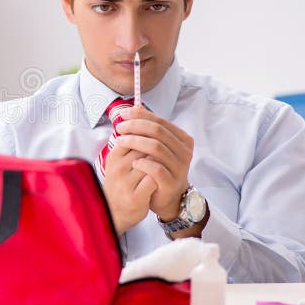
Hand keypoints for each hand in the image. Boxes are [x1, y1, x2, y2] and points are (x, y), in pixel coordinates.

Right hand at [101, 141, 157, 235]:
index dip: (149, 133)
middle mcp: (118, 168)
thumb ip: (130, 142)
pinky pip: (153, 179)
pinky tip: (163, 175)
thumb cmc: (121, 184)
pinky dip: (161, 175)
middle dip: (158, 145)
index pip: (134, 135)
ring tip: (166, 162)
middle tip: (166, 149)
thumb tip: (141, 115)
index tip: (158, 137)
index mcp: (114, 156)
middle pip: (145, 146)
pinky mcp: (135, 197)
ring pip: (151, 161)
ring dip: (162, 159)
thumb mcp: (120, 161)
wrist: (115, 212)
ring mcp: (126, 183)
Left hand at [113, 106, 193, 221]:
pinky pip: (156, 169)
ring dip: (135, 142)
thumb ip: (148, 129)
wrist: (167, 197)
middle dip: (135, 126)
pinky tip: (132, 161)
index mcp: (182, 139)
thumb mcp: (156, 146)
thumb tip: (134, 108)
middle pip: (158, 132)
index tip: (123, 114)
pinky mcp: (172, 182)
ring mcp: (180, 167)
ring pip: (156, 148)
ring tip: (120, 141)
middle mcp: (184, 151)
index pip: (160, 121)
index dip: (140, 116)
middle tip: (119, 128)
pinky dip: (142, 163)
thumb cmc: (160, 168)